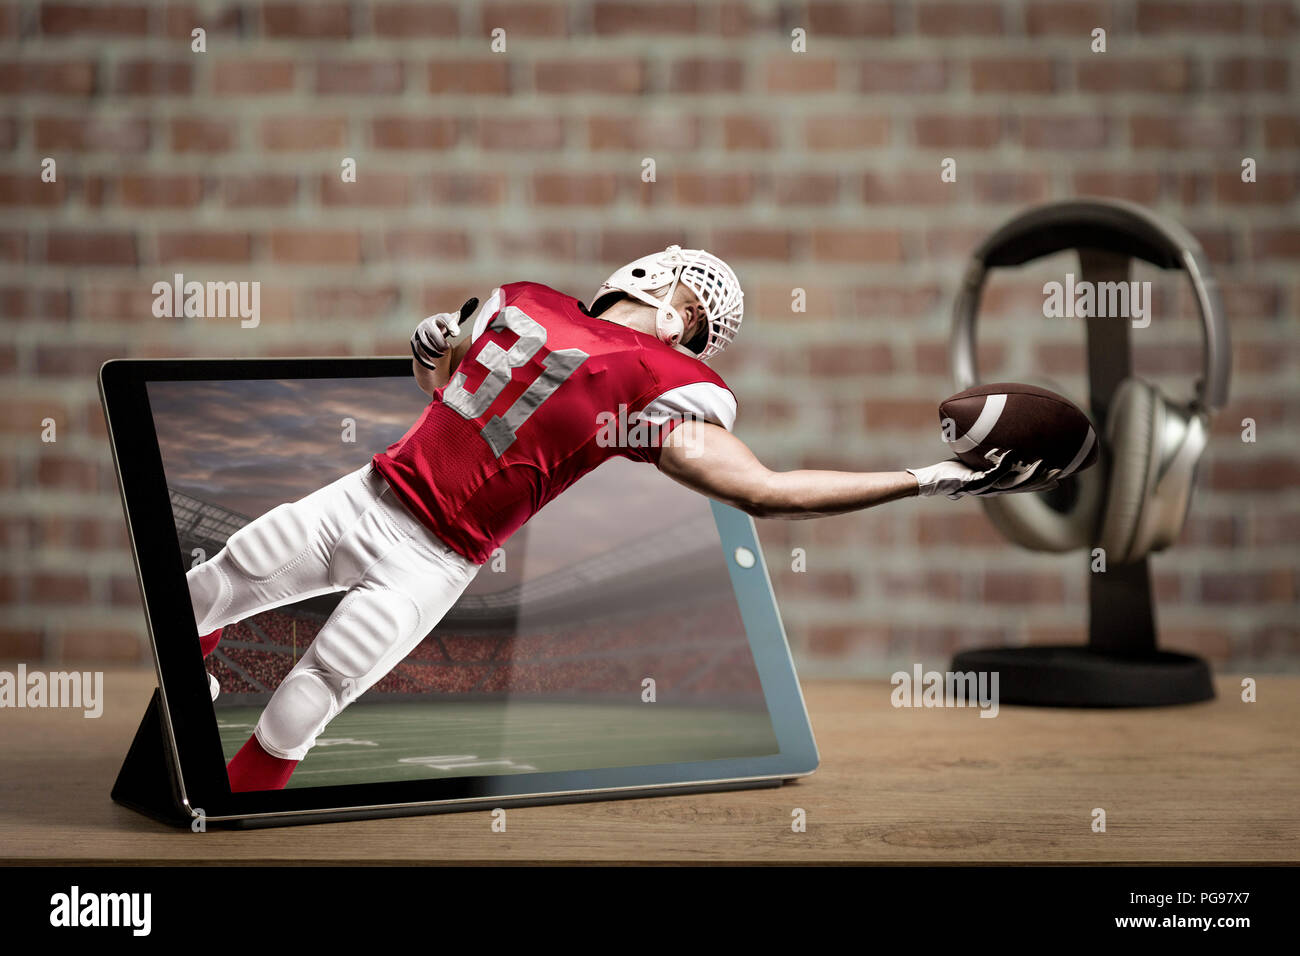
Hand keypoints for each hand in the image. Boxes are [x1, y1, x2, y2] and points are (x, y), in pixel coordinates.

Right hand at [410, 297, 478, 369]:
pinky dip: (425, 361)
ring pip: (424, 343)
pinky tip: (434, 366)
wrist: (429, 339)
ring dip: (433, 351)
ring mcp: (419, 334)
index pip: (445, 318)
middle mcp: (427, 324)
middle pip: (432, 332)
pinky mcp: (415, 344)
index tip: (456, 334)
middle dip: (439, 340)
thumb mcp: (453, 322)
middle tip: (447, 348)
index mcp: (439, 318)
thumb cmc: (445, 329)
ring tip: (442, 354)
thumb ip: (463, 314)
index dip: (451, 325)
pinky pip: (418, 353)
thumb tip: (475, 300)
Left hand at [908, 448, 1056, 499]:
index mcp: (993, 485)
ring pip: (1012, 483)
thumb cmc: (947, 473)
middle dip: (1041, 482)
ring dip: (1029, 476)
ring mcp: (983, 487)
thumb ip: (979, 462)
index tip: (1056, 480)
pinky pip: (992, 473)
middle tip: (1059, 476)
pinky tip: (1014, 454)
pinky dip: (1004, 464)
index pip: (1021, 486)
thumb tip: (988, 449)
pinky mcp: (974, 482)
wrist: (930, 482)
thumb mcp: (968, 465)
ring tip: (1045, 466)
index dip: (1039, 484)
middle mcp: (991, 489)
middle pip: (1022, 487)